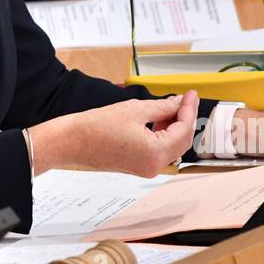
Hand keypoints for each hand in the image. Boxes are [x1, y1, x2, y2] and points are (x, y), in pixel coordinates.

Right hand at [30, 91, 199, 177]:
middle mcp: (153, 166)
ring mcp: (146, 168)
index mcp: (155, 153)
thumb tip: (177, 103)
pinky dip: (163, 135)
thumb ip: (162, 107)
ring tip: (171, 106)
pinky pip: (159, 151)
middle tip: (185, 99)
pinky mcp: (138, 166)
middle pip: (182, 141)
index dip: (189, 109)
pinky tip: (159, 119)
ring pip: (172, 147)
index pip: (183, 130)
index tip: (191, 95)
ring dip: (174, 126)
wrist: (72, 141)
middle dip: (185, 119)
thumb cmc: (97, 127)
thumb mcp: (135, 110)